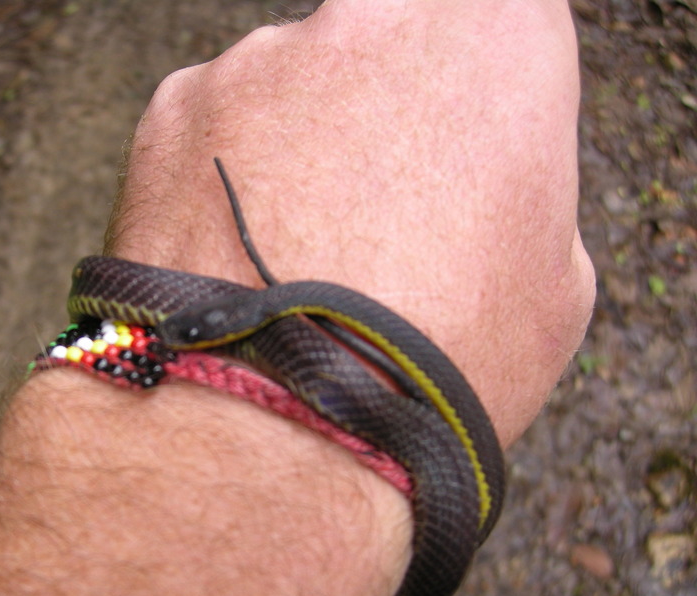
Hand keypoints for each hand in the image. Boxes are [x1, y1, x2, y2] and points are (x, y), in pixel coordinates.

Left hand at [108, 0, 594, 444]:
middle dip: (376, 115)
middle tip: (369, 219)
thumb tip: (476, 191)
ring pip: (286, 93)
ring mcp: (260, 60)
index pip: (493, 25)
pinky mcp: (175, 107)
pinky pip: (211, 134)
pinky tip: (228, 262)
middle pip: (378, 49)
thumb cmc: (437, 366)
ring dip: (292, 155)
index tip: (453, 152)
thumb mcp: (552, 287)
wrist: (283, 423)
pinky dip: (218, 184)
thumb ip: (521, 191)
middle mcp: (370, 21)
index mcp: (493, 42)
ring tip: (288, 265)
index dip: (470, 97)